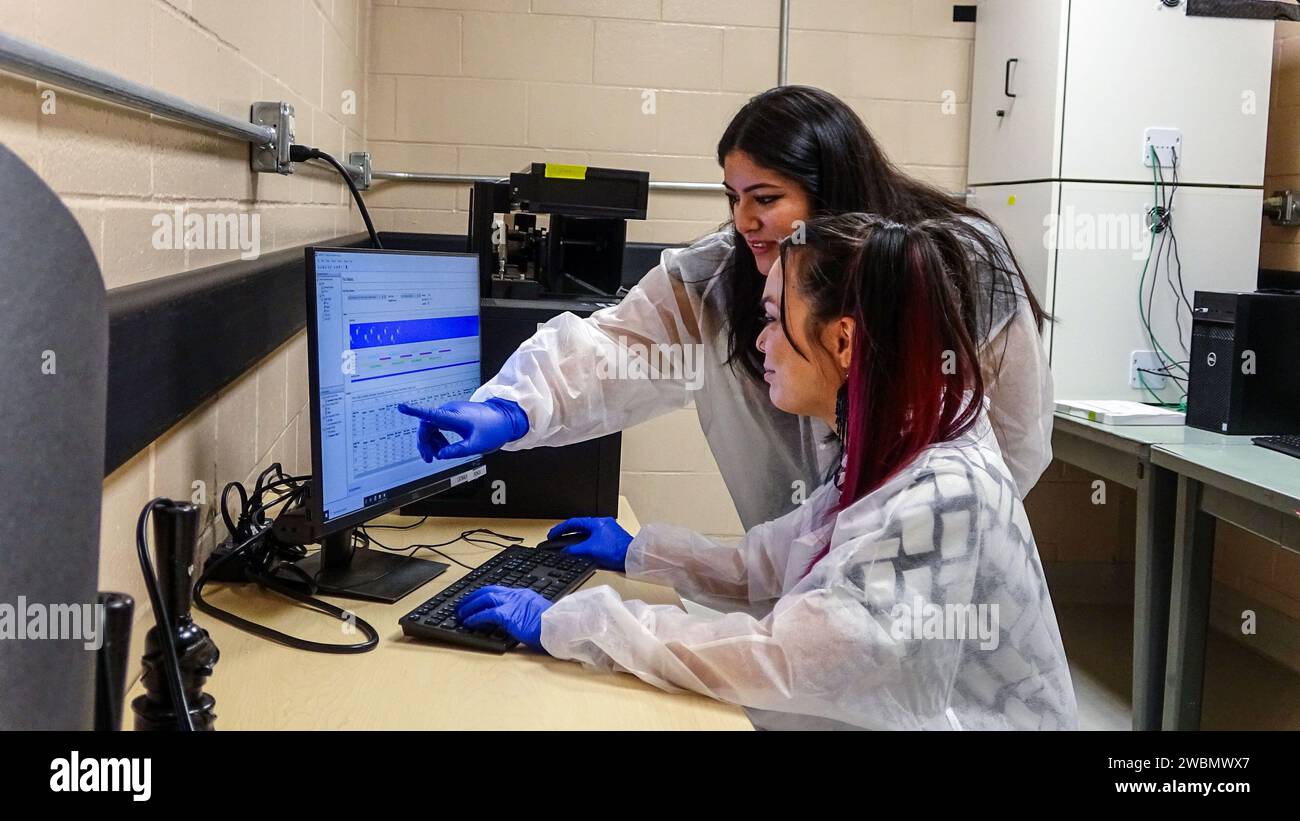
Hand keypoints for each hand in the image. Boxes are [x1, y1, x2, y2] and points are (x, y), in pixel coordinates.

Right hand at [397, 398, 528, 461]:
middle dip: (425, 443)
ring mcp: (451, 412)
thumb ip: (456, 451)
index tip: (402, 407)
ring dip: (431, 442)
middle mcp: (450, 411)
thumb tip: (440, 455)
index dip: (415, 412)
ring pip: (431, 426)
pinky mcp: (453, 415)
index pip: (431, 414)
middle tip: (429, 458)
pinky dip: (438, 437)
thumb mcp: (475, 446)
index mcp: (455, 417)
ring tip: (438, 455)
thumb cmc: (493, 430)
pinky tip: (443, 447)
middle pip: (427, 425)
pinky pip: (438, 425)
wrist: (505, 419)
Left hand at [456, 585, 550, 650]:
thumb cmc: (552, 626)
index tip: (476, 599)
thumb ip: (526, 613)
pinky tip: (469, 622)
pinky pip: (487, 613)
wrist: (559, 628)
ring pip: (485, 598)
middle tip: (462, 604)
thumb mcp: (538, 614)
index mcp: (524, 595)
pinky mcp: (509, 615)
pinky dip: (475, 617)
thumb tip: (516, 620)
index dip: (484, 594)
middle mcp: (516, 595)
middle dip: (473, 597)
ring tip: (460, 614)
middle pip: (489, 591)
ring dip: (470, 606)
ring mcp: (513, 604)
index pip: (499, 590)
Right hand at [549, 517, 631, 571]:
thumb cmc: (617, 551)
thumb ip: (574, 550)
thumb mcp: (590, 550)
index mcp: (597, 523)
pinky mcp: (611, 541)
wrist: (632, 558)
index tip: (552, 534)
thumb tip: (564, 552)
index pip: (574, 523)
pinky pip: (594, 541)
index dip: (560, 529)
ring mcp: (608, 533)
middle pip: (580, 528)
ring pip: (587, 535)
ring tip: (568, 546)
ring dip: (576, 540)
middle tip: (557, 538)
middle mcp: (603, 525)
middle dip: (567, 533)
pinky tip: (582, 551)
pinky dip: (585, 545)